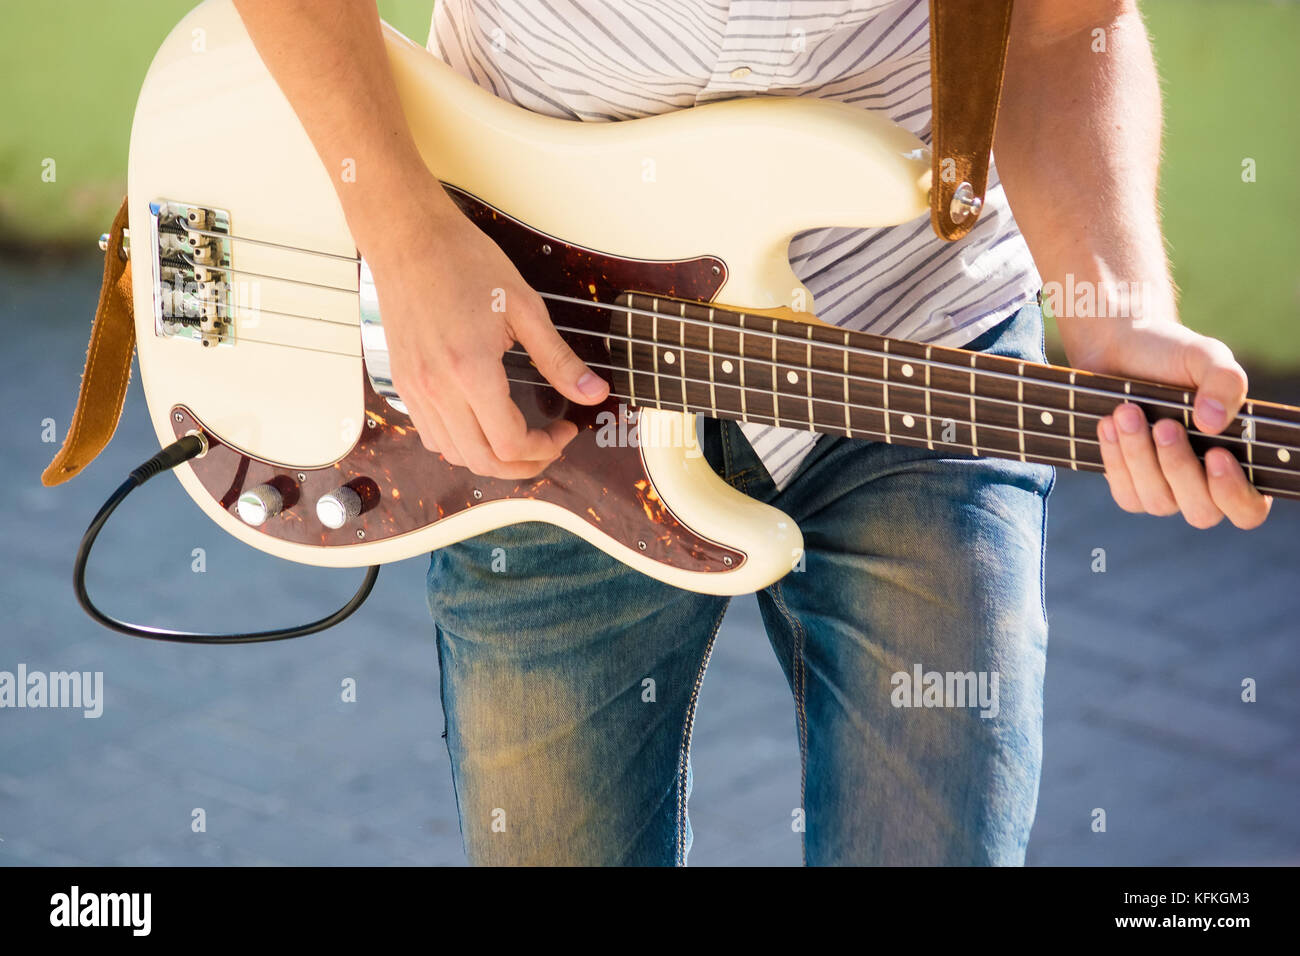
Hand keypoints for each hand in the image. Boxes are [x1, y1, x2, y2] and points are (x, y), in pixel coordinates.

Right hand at [361, 182, 608, 479]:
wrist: (408, 238)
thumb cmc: (462, 261)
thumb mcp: (525, 307)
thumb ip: (559, 359)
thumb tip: (593, 392)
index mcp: (471, 370)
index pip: (510, 443)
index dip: (545, 449)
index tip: (565, 431)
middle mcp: (437, 388)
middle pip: (482, 462)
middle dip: (523, 465)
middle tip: (549, 446)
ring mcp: (415, 389)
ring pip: (454, 455)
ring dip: (492, 459)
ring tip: (521, 440)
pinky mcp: (403, 384)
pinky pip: (431, 435)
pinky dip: (461, 444)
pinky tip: (483, 425)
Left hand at [1071, 323, 1270, 528]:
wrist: (1121, 351)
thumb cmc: (1172, 356)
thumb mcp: (1205, 356)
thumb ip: (1225, 380)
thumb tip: (1213, 422)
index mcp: (1241, 461)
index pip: (1248, 508)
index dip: (1234, 494)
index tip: (1217, 454)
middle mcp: (1206, 486)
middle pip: (1201, 511)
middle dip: (1179, 467)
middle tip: (1165, 424)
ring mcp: (1167, 492)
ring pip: (1157, 501)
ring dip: (1140, 457)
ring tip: (1127, 411)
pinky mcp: (1130, 488)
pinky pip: (1125, 493)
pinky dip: (1115, 459)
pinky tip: (1109, 424)